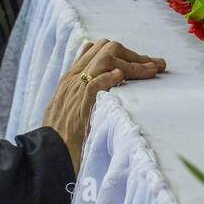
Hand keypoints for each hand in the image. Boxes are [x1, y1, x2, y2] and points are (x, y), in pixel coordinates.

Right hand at [42, 40, 165, 171]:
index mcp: (72, 78)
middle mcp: (74, 79)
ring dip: (132, 63)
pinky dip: (108, 77)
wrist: (47, 153)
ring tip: (151, 70)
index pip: (100, 50)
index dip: (126, 54)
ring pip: (104, 60)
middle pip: (106, 49)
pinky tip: (122, 76)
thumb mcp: (69, 106)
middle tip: (156, 65)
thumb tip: (106, 78)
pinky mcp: (79, 106)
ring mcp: (75, 90)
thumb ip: (83, 90)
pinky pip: (93, 84)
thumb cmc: (61, 135)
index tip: (146, 64)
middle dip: (134, 55)